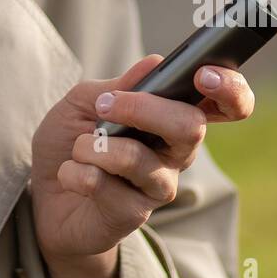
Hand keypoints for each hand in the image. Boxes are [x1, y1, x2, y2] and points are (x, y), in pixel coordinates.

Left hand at [31, 54, 253, 267]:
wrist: (46, 193)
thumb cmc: (72, 140)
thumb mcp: (85, 101)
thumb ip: (118, 86)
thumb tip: (154, 63)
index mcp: (173, 116)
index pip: (227, 104)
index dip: (230, 89)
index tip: (204, 76)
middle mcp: (177, 152)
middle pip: (190, 127)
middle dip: (143, 109)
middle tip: (105, 106)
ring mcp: (159, 185)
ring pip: (137, 158)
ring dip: (94, 146)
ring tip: (79, 148)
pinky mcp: (134, 214)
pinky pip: (103, 183)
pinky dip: (75, 171)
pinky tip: (71, 175)